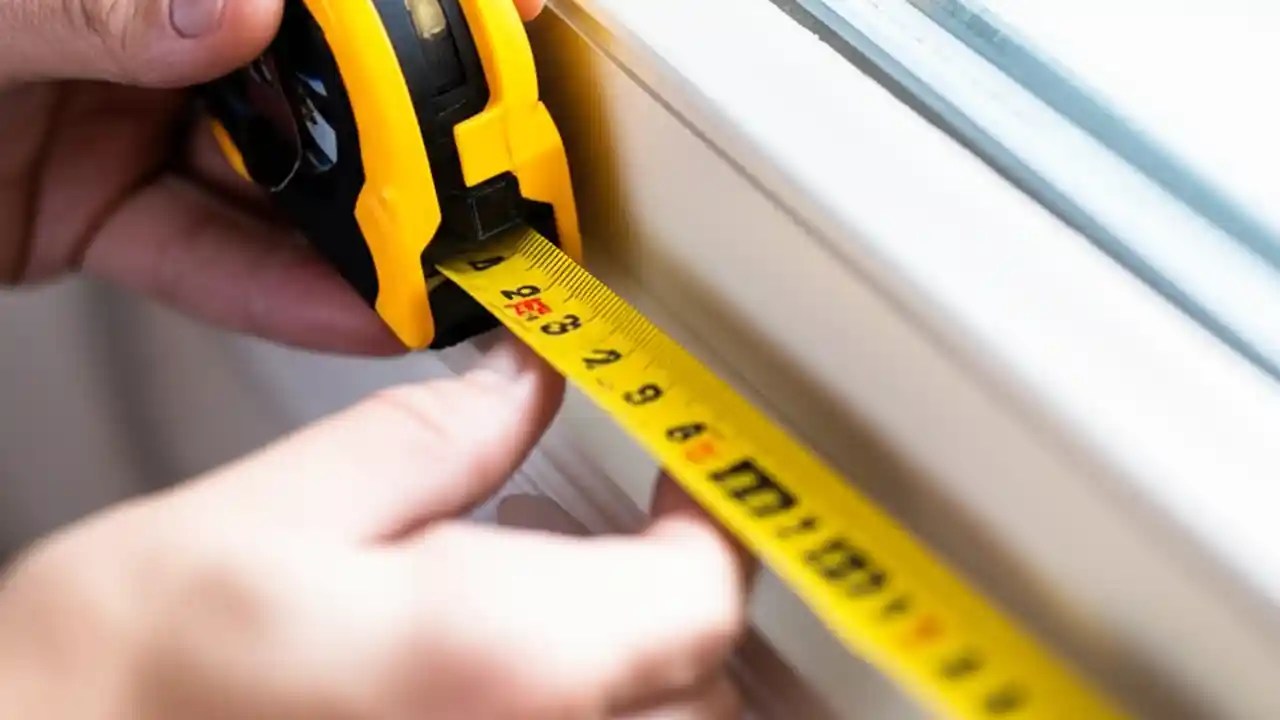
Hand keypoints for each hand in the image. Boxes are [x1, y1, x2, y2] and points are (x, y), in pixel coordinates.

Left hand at [0, 0, 543, 353]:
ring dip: (357, 224)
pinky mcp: (97, 210)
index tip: (489, 25)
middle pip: (300, 68)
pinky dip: (284, 294)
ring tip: (434, 255)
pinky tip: (358, 310)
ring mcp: (119, 115)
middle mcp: (133, 22)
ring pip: (267, 171)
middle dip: (394, 124)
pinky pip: (207, 256)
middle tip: (469, 164)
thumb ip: (88, 3)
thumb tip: (230, 3)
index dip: (398, 7)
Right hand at [0, 335, 752, 718]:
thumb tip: (515, 383)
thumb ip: (430, 440)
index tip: (685, 469)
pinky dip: (595, 717)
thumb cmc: (107, 690)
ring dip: (650, 667)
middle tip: (629, 530)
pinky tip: (511, 684)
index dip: (713, 513)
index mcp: (500, 662)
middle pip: (707, 679)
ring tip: (569, 607)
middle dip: (683, 594)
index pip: (705, 587)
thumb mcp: (272, 513)